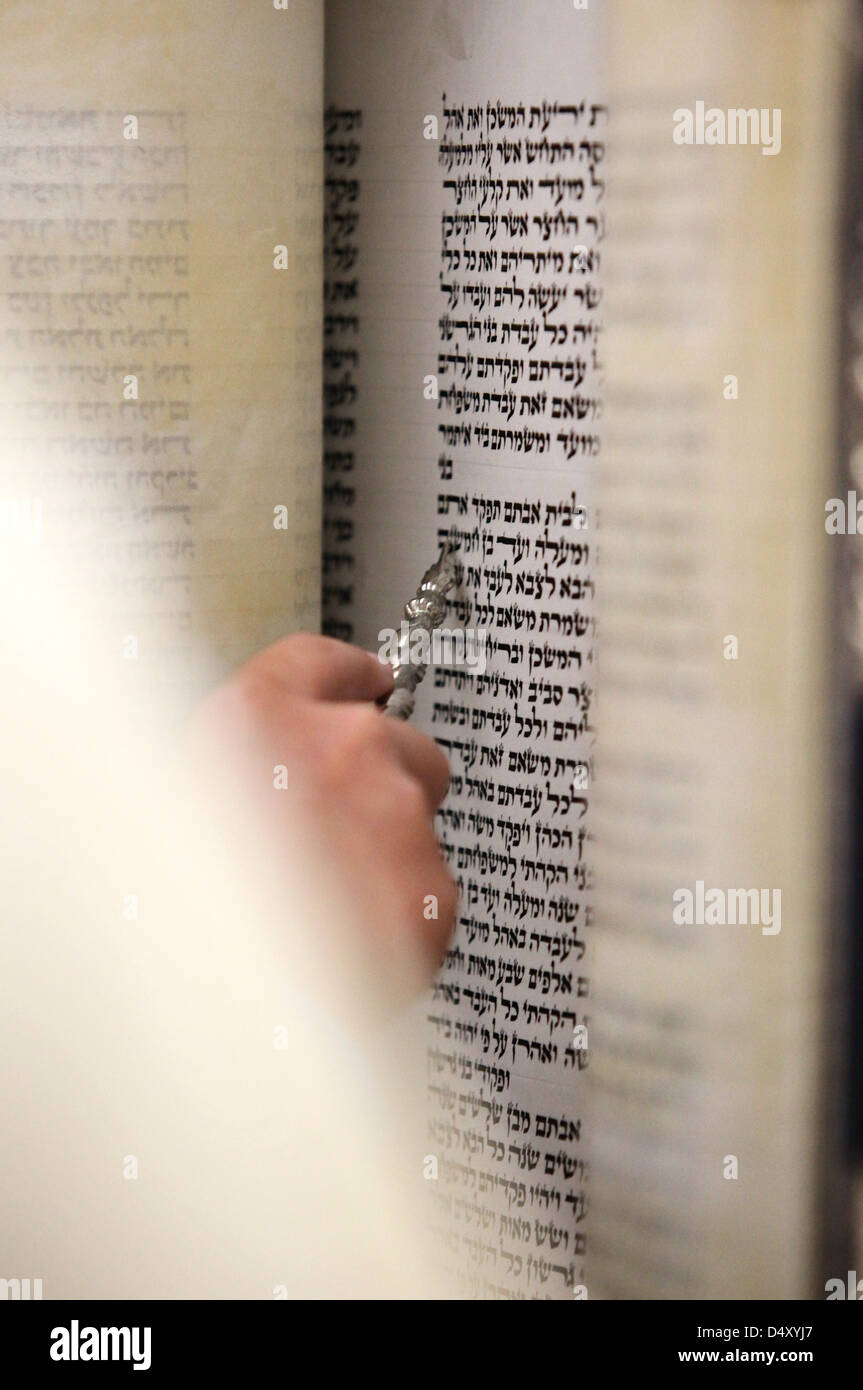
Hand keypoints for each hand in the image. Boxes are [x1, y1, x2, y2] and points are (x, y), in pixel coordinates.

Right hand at [190, 634, 456, 984]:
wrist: (227, 1017)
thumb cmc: (182, 923)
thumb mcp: (182, 815)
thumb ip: (244, 772)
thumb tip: (278, 775)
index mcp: (257, 719)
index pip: (323, 663)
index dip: (348, 679)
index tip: (366, 684)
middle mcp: (339, 747)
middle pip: (392, 740)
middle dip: (380, 779)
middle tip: (333, 839)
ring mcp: (396, 813)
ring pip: (416, 818)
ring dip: (388, 851)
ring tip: (328, 910)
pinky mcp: (433, 886)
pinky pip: (428, 889)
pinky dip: (402, 916)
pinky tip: (352, 946)